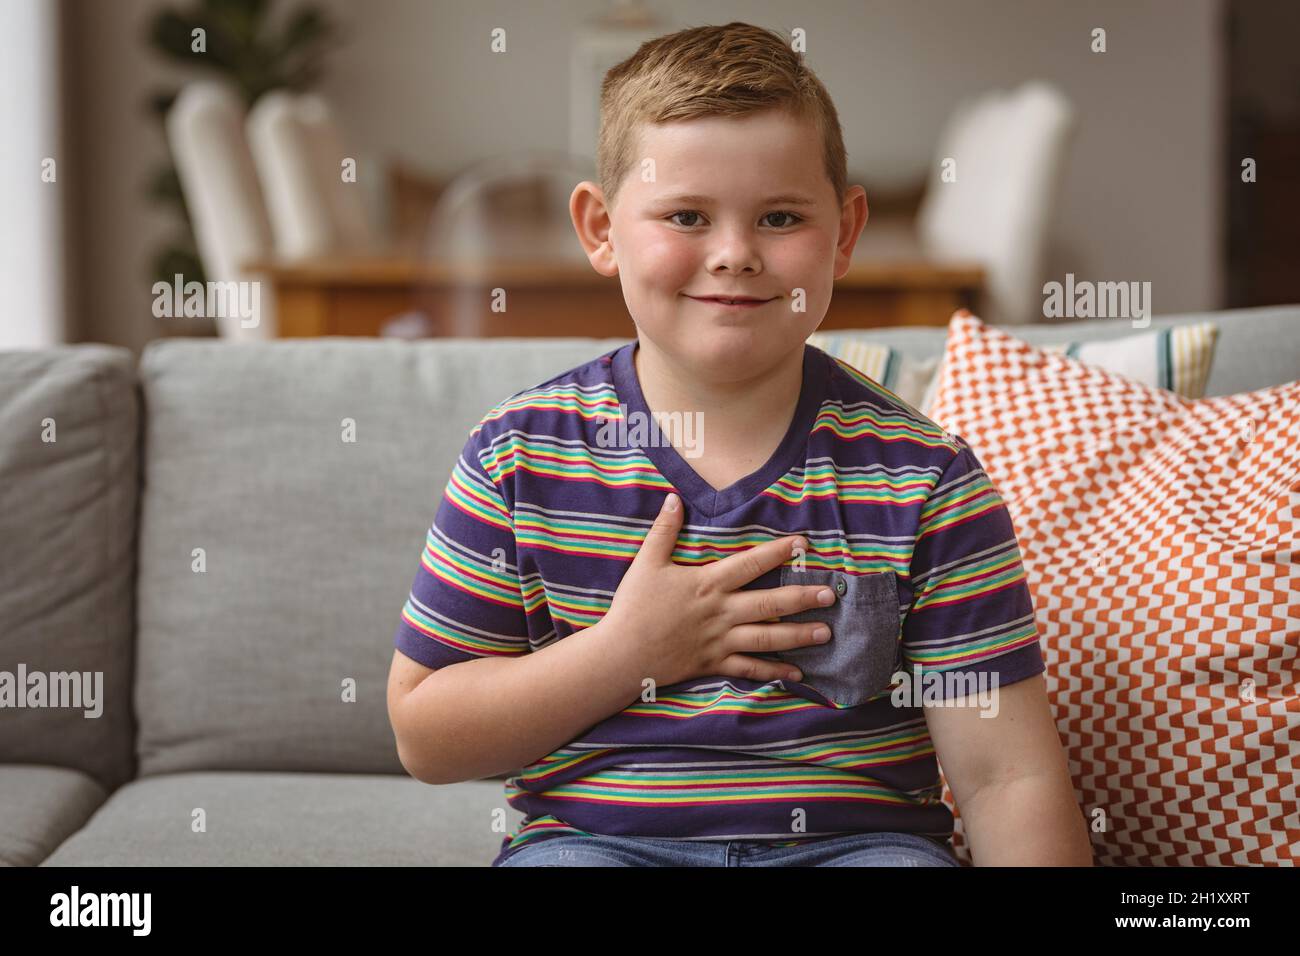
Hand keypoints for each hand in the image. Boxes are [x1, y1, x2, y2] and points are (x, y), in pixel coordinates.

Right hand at [603, 491, 837, 688]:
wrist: (621, 653)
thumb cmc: (634, 607)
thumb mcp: (646, 563)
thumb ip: (664, 531)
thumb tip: (675, 499)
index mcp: (707, 583)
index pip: (750, 563)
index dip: (777, 552)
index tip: (802, 543)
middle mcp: (720, 612)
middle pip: (769, 602)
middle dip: (802, 597)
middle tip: (830, 594)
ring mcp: (720, 640)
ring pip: (767, 637)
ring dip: (798, 634)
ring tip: (826, 632)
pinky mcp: (714, 663)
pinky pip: (750, 669)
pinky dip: (774, 672)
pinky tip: (797, 672)